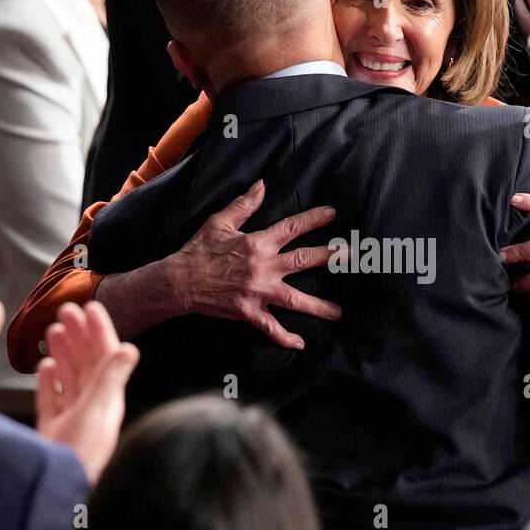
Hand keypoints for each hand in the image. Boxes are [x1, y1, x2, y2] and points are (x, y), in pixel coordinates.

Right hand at [36, 301, 139, 481]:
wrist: (58, 490)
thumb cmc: (81, 454)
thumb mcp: (96, 411)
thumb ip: (110, 378)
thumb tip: (129, 348)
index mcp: (107, 399)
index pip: (105, 357)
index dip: (99, 330)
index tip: (90, 305)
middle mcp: (93, 406)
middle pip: (87, 363)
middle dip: (78, 335)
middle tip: (65, 310)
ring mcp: (73, 418)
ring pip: (69, 377)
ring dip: (63, 353)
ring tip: (53, 330)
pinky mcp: (55, 430)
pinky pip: (52, 399)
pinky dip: (48, 381)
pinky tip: (43, 367)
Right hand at [169, 179, 341, 347]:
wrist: (180, 280)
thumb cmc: (199, 250)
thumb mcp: (220, 222)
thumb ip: (244, 205)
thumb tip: (262, 185)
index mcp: (257, 242)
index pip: (292, 228)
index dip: (313, 219)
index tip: (332, 214)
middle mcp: (263, 267)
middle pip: (303, 260)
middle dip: (329, 256)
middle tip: (350, 255)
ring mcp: (258, 291)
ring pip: (295, 299)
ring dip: (318, 306)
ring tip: (338, 312)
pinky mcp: (249, 311)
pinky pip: (271, 327)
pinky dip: (285, 337)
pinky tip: (300, 344)